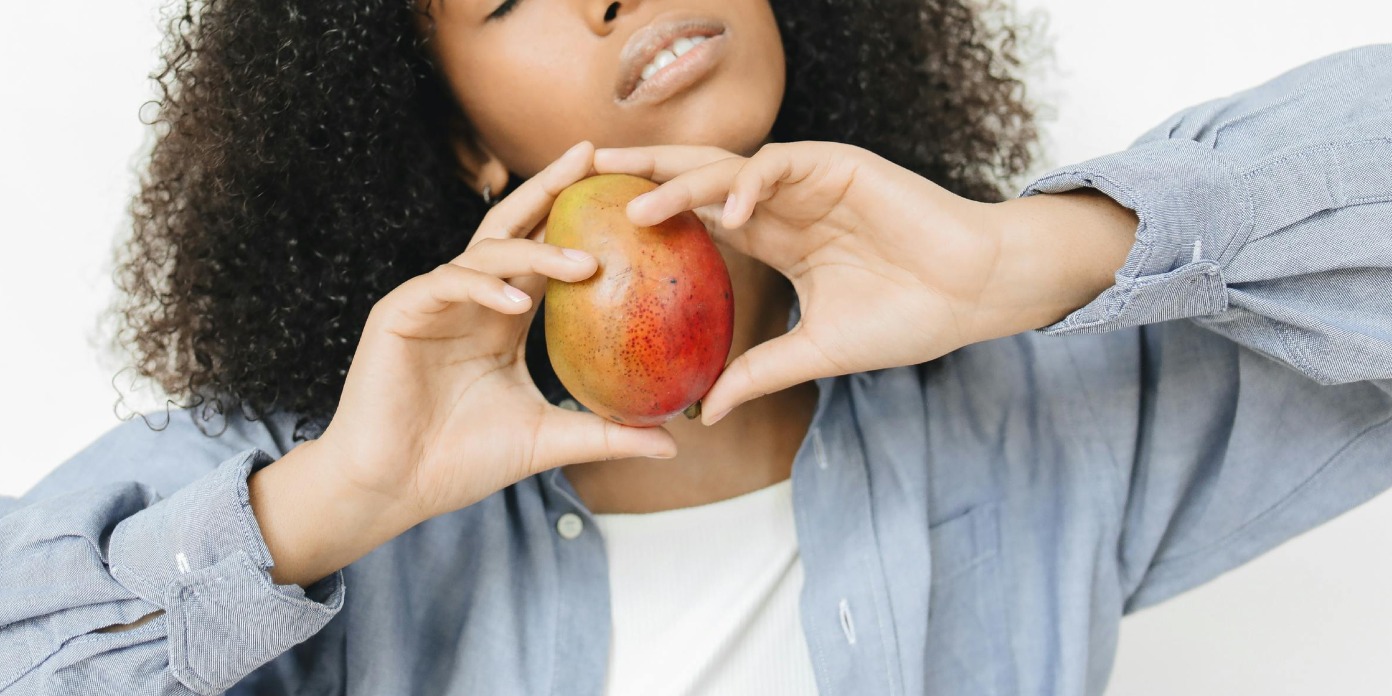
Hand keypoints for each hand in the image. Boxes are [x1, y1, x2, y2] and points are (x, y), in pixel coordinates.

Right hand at [251, 141, 679, 585]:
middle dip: (551, 188)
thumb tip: (673, 441)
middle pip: (513, 226)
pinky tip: (517, 302)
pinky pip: (448, 284)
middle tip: (593, 156)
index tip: (625, 190)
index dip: (579, 218)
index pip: (544, 251)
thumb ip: (606, 433)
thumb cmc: (463, 461)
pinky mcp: (400, 312)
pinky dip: (485, 288)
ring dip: (535, 251)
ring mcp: (433, 301)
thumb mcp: (549, 440)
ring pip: (486, 252)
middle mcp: (470, 298)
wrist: (393, 488)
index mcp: (501, 315)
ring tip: (584, 264)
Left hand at [594, 141, 1131, 423]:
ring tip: (633, 203)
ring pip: (728, 167)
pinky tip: (726, 208)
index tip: (596, 235)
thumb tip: (705, 414)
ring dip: (680, 181)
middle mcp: (783, 202)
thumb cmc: (907, 318)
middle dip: (641, 179)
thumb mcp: (817, 352)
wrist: (973, 294)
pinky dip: (751, 182)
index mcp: (776, 236)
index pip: (697, 219)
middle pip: (696, 181)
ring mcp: (808, 180)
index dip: (649, 221)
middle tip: (585, 184)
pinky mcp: (840, 166)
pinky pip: (781, 163)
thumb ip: (760, 372)